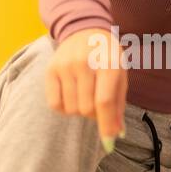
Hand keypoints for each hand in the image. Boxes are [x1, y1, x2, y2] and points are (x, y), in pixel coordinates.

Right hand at [44, 27, 127, 145]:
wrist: (85, 30)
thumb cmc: (107, 57)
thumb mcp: (120, 76)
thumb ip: (118, 105)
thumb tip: (115, 134)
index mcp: (108, 64)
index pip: (104, 102)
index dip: (106, 125)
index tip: (109, 141)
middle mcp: (85, 63)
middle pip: (86, 108)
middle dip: (94, 114)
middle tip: (97, 104)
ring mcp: (65, 66)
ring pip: (71, 109)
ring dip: (79, 109)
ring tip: (84, 94)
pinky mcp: (50, 70)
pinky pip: (55, 104)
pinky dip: (64, 107)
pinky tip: (71, 94)